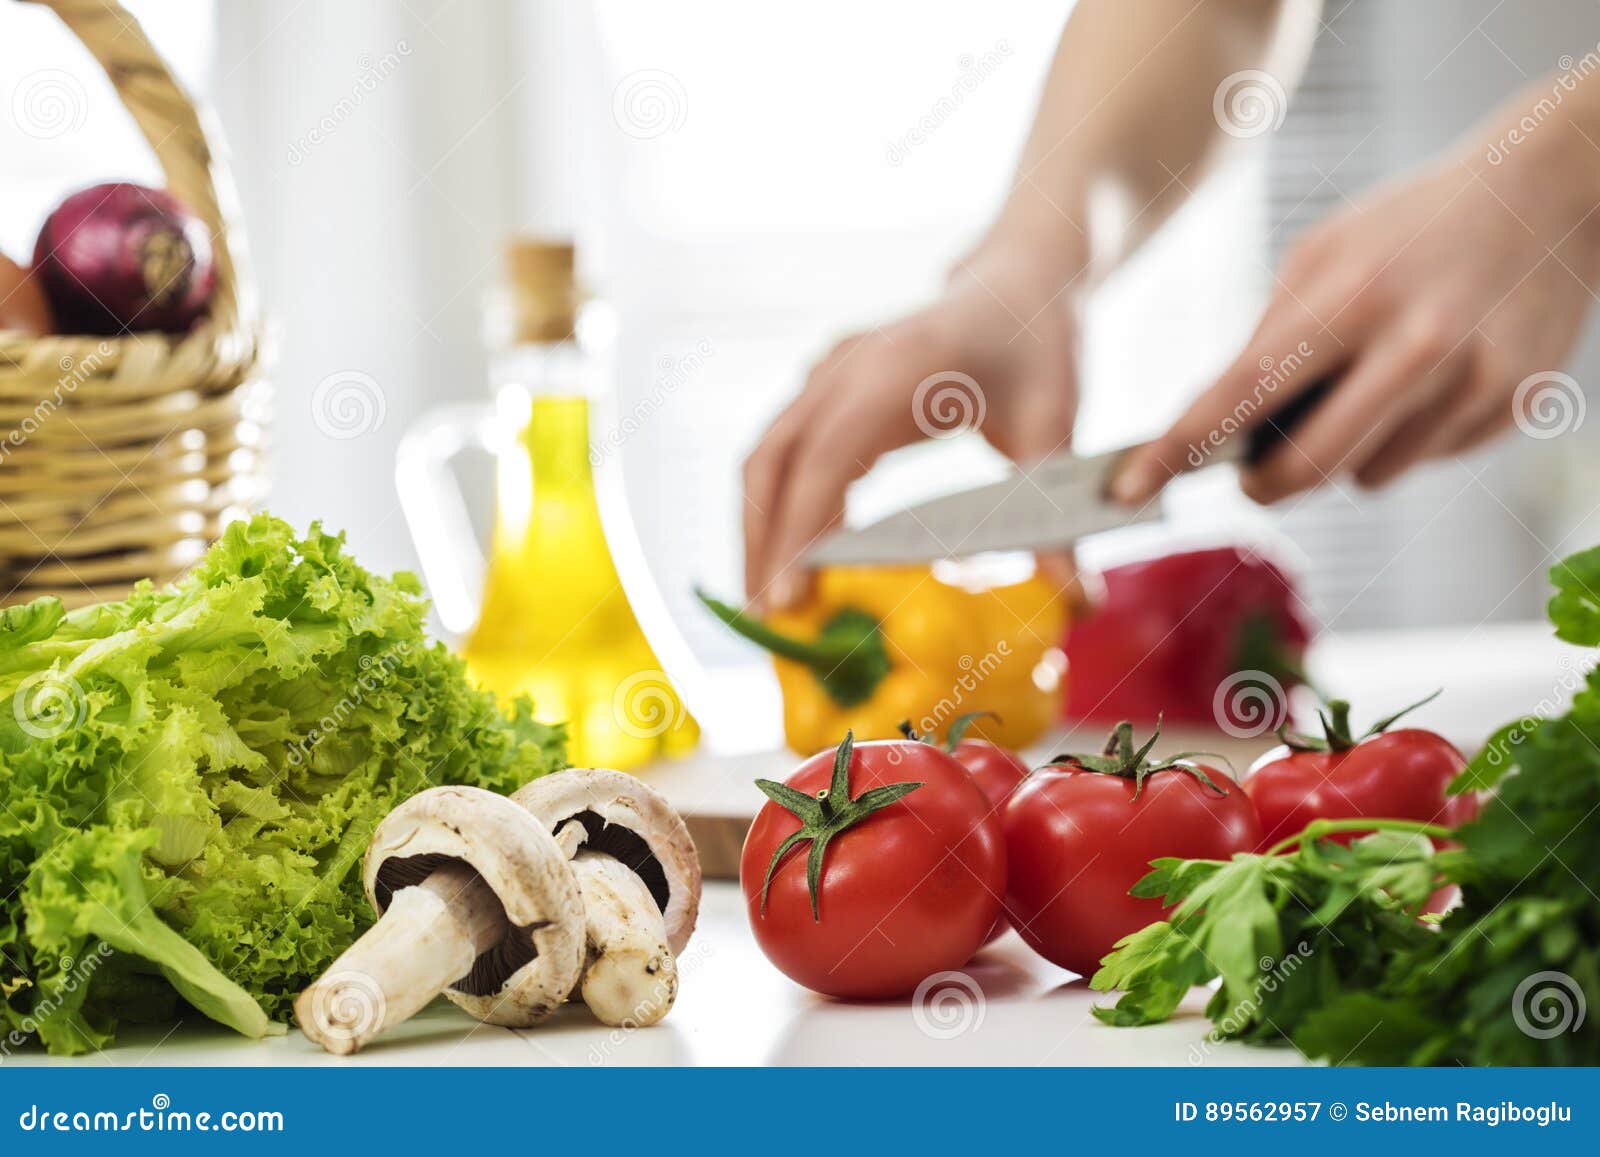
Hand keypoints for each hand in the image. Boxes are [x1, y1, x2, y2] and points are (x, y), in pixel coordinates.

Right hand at [743, 249, 1082, 609]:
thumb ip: (1057, 517)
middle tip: (765, 623)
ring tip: (771, 601)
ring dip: (759, 529)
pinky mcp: (824, 388)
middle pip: (772, 462)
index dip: (798, 531)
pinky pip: (782, 451)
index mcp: (897, 370)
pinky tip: (794, 558)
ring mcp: (827, 373)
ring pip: (766, 457)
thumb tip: (1078, 604)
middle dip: (760, 544)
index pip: (824, 460)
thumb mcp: (1056, 430)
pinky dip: (776, 506)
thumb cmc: (1037, 350)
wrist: (1017, 283)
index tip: (786, 599)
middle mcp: (846, 367)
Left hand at [1114, 107, 1599, 505]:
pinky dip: (1403, 440)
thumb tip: (1208, 427)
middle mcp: (1415, 344)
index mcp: (1349, 296)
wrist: (1548, 191)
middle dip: (1261, 484)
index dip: (1174, 450)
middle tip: (1246, 474)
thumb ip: (1267, 339)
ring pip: (1365, 476)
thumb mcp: (1322, 256)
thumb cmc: (1409, 228)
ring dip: (1343, 456)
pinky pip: (1422, 462)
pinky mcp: (1513, 404)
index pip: (1239, 394)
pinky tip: (1424, 383)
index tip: (1127, 490)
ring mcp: (1471, 380)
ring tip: (1365, 390)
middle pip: (1304, 468)